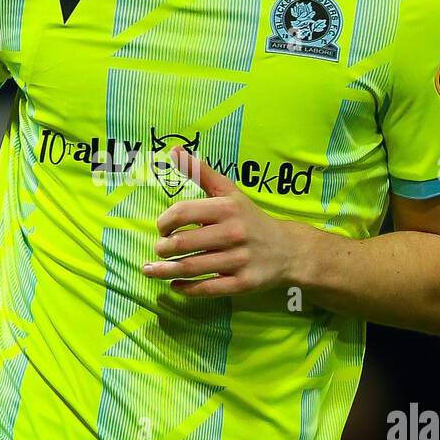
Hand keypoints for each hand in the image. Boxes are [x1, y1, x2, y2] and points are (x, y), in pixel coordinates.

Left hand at [142, 146, 318, 297]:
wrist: (288, 249)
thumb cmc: (250, 218)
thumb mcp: (229, 192)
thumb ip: (201, 172)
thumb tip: (173, 150)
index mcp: (226, 208)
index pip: (181, 212)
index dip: (163, 222)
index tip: (162, 228)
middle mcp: (233, 233)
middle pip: (183, 242)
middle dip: (163, 248)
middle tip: (160, 249)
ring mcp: (238, 260)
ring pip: (191, 268)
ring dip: (164, 271)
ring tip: (151, 270)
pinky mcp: (243, 284)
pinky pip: (207, 288)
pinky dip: (186, 288)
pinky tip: (174, 284)